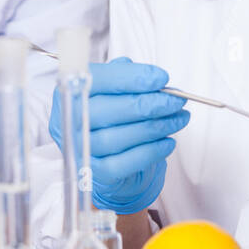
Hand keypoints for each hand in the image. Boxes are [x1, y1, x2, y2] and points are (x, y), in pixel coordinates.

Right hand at [49, 57, 188, 214]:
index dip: (131, 78)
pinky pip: (125, 163)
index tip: (161, 78)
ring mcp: (81, 148)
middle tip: (176, 100)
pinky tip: (168, 142)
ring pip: (118, 137)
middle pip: (110, 110)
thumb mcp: (114, 88)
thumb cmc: (111, 115)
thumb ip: (126, 76)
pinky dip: (151, 152)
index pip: (97, 80)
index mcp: (70, 91)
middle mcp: (70, 120)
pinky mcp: (96, 172)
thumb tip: (153, 78)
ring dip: (155, 127)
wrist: (107, 155)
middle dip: (150, 103)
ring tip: (178, 118)